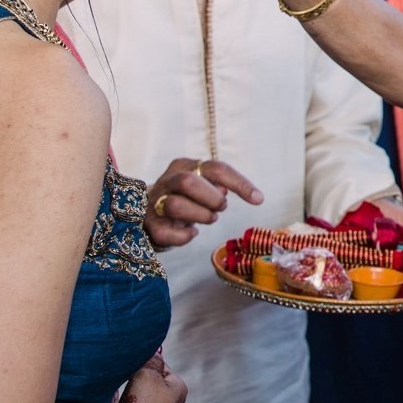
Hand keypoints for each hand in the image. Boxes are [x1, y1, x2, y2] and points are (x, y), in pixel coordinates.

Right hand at [145, 158, 262, 247]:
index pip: (215, 169)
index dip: (239, 184)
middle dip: (211, 198)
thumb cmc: (182, 199)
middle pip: (189, 182)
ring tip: (208, 219)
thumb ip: (215, 184)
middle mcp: (167, 181)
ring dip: (200, 216)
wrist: (144, 213)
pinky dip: (185, 237)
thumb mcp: (200, 186)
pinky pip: (167, 233)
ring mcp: (155, 203)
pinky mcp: (149, 225)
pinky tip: (191, 234)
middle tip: (220, 208)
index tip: (258, 199)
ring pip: (176, 206)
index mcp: (184, 166)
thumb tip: (228, 190)